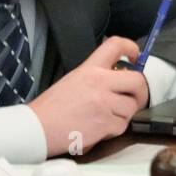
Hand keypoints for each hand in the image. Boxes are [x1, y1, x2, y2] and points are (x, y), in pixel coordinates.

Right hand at [29, 36, 149, 157]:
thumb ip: (96, 76)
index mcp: (90, 69)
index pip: (115, 45)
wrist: (35, 129)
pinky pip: (121, 126)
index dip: (131, 48)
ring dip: (123, 114)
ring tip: (106, 118)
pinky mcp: (104, 124)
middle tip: (133, 98)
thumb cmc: (50, 107)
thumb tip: (117, 79)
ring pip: (131, 107)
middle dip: (140, 92)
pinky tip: (99, 130)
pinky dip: (114, 130)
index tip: (136, 57)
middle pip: (138, 80)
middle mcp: (100, 83)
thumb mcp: (73, 80)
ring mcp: (104, 103)